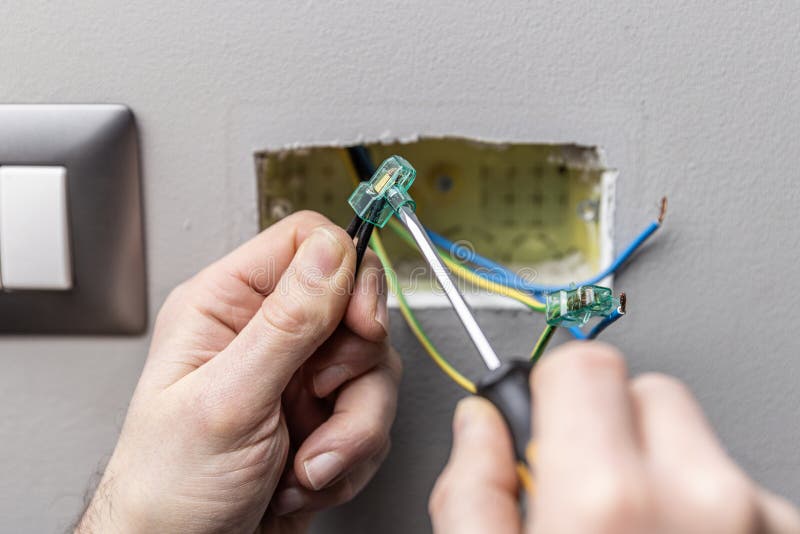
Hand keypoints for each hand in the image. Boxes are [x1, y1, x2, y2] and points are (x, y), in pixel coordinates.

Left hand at [76, 211, 401, 532]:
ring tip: (306, 462)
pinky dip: (351, 456)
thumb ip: (286, 323)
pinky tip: (306, 478)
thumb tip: (332, 252)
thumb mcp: (228, 401)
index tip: (360, 322)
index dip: (348, 273)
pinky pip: (373, 418)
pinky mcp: (321, 417)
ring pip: (373, 371)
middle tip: (323, 396)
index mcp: (226, 306)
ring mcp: (298, 377)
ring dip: (352, 429)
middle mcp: (266, 334)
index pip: (308, 244)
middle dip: (354, 370)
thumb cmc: (169, 487)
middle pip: (356, 310)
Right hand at [430, 342, 799, 533]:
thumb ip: (469, 492)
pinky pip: (742, 488)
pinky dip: (710, 512)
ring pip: (698, 443)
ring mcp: (761, 520)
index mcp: (607, 499)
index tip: (549, 427)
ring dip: (665, 476)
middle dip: (611, 430)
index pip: (586, 364)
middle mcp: (703, 498)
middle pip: (650, 392)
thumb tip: (479, 425)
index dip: (555, 392)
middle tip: (591, 496)